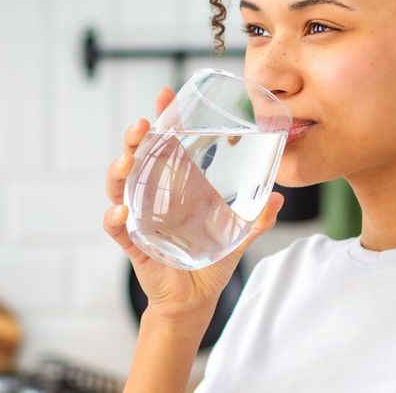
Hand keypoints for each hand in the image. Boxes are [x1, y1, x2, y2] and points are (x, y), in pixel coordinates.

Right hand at [103, 86, 284, 320]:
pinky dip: (115, 219)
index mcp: (175, 186)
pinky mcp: (134, 244)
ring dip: (119, 171)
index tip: (165, 94)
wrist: (195, 301)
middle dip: (134, 139)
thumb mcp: (236, 234)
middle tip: (142, 124)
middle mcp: (152, 196)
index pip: (164, 144)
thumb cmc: (210, 260)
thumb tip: (279, 197)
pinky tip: (120, 212)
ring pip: (120, 188)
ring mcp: (139, 218)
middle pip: (136, 158)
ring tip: (126, 161)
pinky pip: (117, 228)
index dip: (162, 118)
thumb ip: (256, 217)